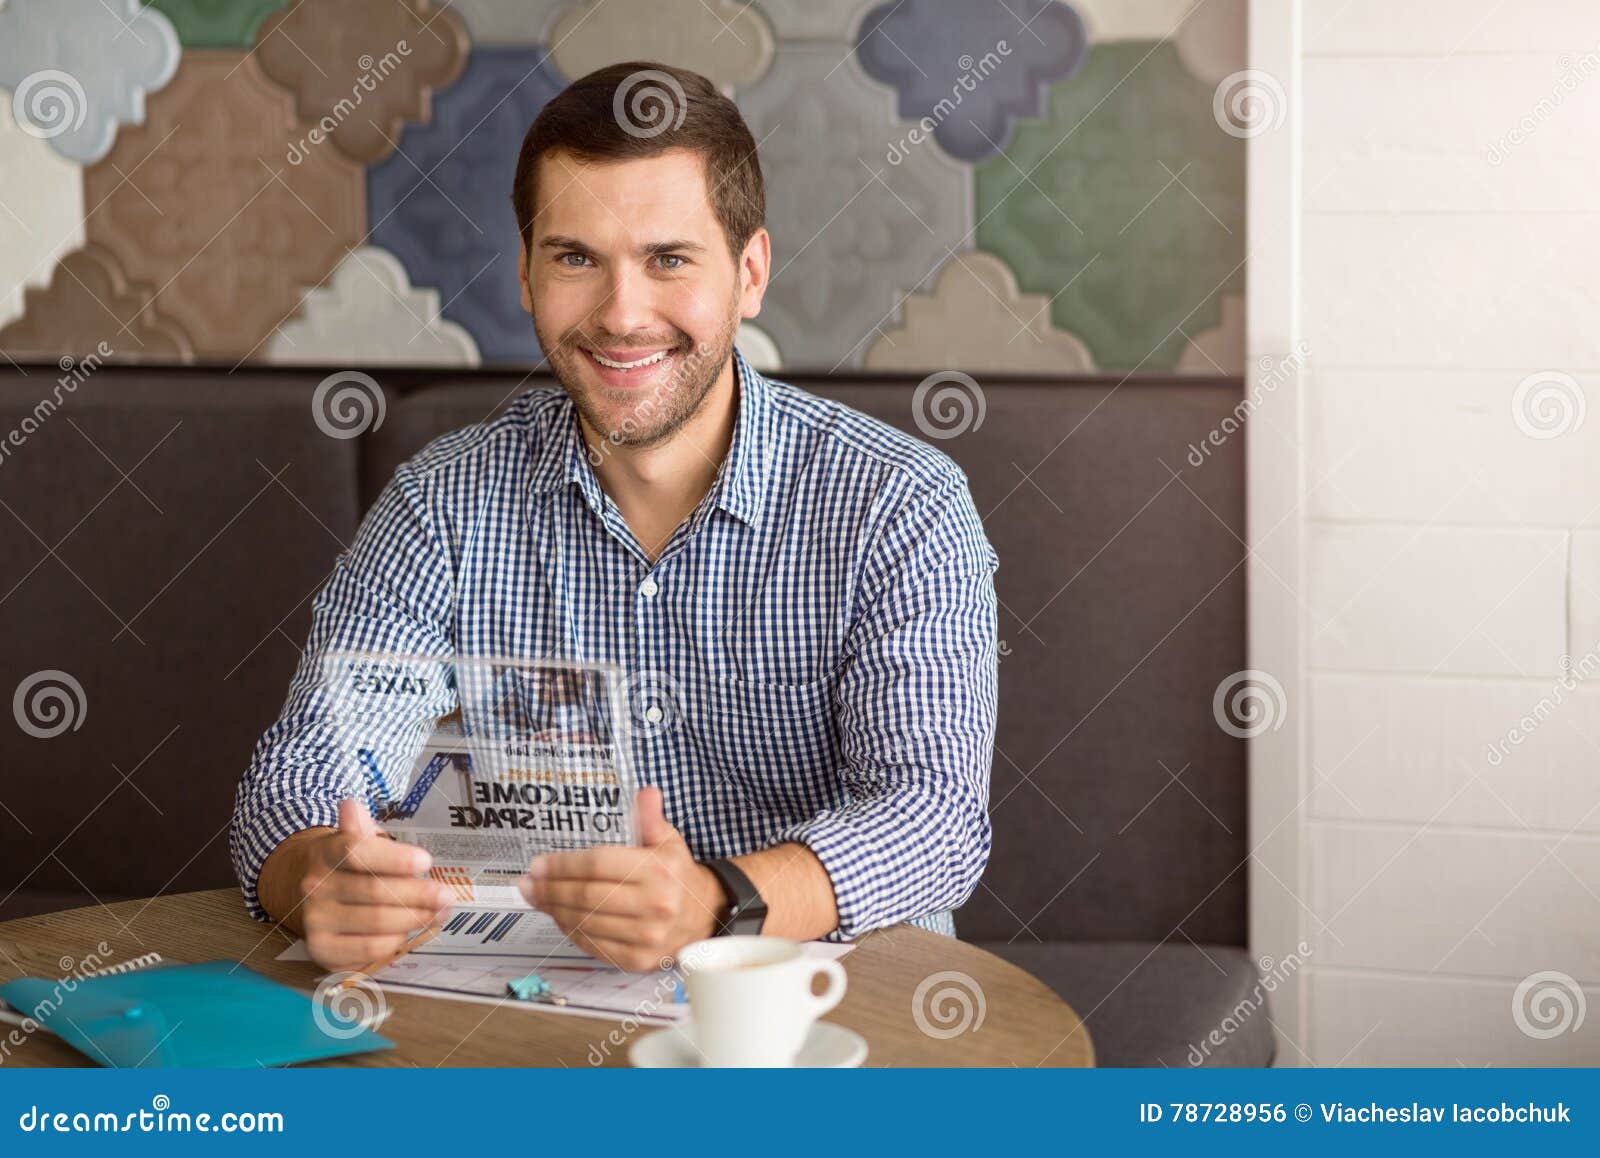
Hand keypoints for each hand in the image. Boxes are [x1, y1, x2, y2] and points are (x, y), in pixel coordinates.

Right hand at [297, 799, 454, 971]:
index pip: (357, 852)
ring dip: (415, 918)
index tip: (426, 861)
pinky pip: (371, 950)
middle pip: (375, 892)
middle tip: (446, 895)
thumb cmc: (346, 867)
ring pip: (377, 923)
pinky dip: (397, 941)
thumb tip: (351, 806)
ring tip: (437, 912)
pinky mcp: (323, 952)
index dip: (394, 858)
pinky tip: (409, 930)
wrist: (306, 895)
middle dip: (419, 894)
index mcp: (326, 853)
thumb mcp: (353, 841)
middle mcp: (315, 888)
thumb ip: (361, 828)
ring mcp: (316, 922)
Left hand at [517, 786, 725, 970]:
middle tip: (527, 883)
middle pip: (587, 896)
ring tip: (536, 898)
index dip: (563, 865)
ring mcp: (647, 937)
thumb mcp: (668, 841)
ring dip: (554, 910)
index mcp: (659, 870)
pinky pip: (593, 945)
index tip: (538, 864)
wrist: (704, 915)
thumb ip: (651, 818)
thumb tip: (646, 792)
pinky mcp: (638, 960)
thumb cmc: (677, 874)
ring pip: (586, 923)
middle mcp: (655, 905)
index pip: (599, 866)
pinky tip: (559, 916)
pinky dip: (570, 931)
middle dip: (550, 889)